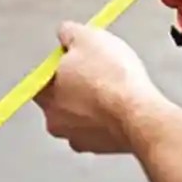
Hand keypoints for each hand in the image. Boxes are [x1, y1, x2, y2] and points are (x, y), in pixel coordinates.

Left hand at [36, 21, 167, 154]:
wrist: (140, 114)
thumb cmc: (112, 78)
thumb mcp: (87, 37)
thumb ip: (69, 33)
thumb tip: (64, 33)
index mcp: (45, 95)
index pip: (41, 79)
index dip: (59, 65)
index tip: (76, 57)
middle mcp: (56, 121)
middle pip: (61, 98)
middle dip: (78, 85)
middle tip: (99, 71)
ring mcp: (78, 138)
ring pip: (82, 115)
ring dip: (95, 103)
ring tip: (116, 88)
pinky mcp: (101, 148)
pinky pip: (102, 128)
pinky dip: (110, 118)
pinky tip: (125, 105)